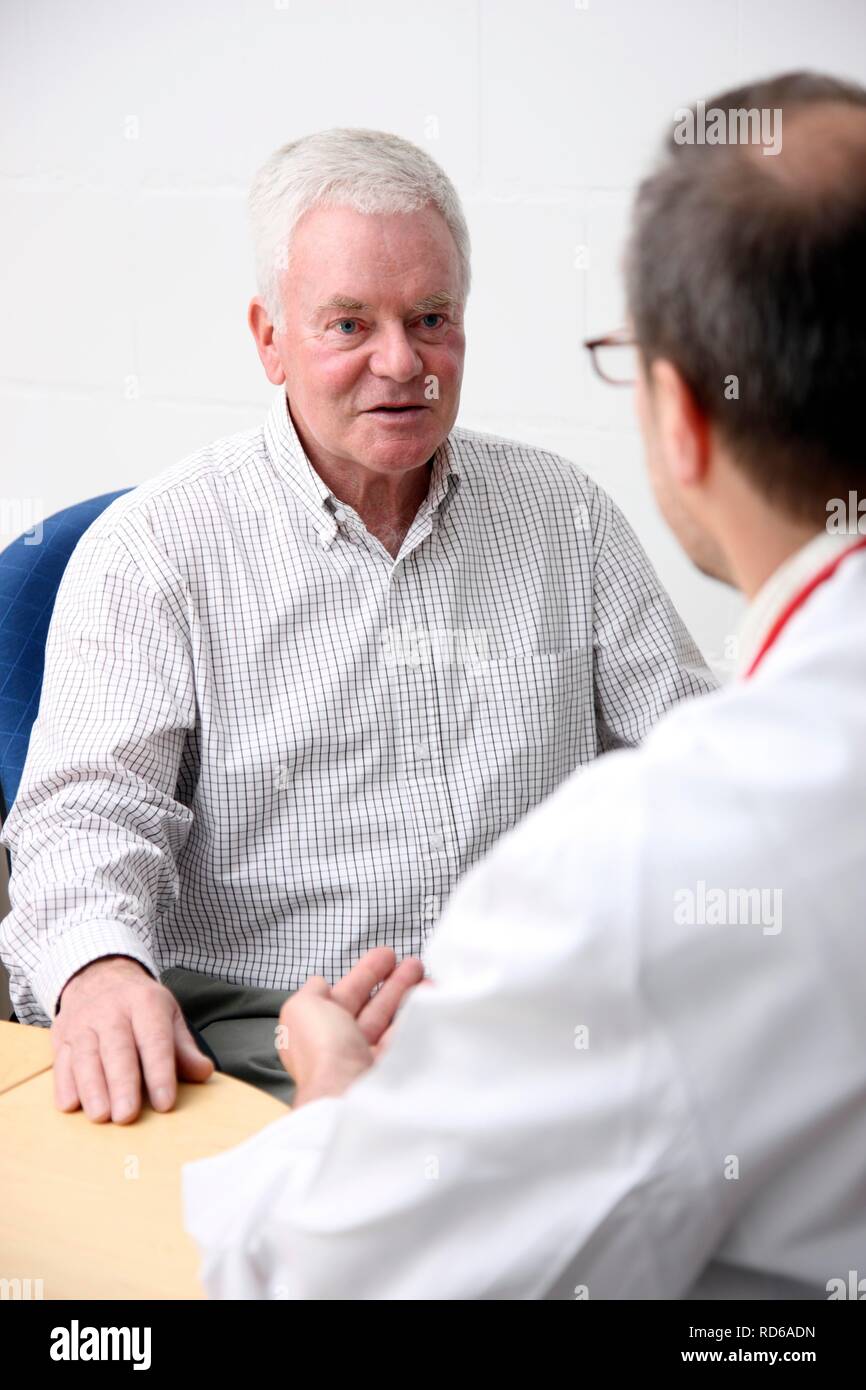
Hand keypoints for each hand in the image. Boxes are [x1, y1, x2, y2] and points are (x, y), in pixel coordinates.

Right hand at [52, 955, 213, 1123]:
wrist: (99, 976)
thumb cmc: (140, 1005)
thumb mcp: (168, 1015)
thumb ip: (184, 1048)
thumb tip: (204, 1072)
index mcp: (145, 1004)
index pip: (154, 1040)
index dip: (160, 1072)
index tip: (165, 1103)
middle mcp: (111, 1011)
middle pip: (117, 1049)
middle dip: (122, 1084)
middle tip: (127, 1116)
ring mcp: (83, 1023)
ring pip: (85, 1056)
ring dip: (92, 1088)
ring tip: (101, 1116)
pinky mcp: (62, 1035)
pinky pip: (61, 1060)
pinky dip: (64, 1084)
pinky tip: (70, 1105)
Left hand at [278, 947, 424, 1107]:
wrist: (347, 1091)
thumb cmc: (322, 1049)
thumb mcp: (301, 1008)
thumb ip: (310, 992)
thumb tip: (319, 983)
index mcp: (320, 1031)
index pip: (346, 995)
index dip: (365, 973)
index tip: (386, 955)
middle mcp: (345, 1047)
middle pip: (374, 1008)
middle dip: (394, 982)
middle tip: (414, 964)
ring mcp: (371, 1060)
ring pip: (393, 1022)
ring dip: (410, 996)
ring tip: (427, 976)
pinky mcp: (394, 1070)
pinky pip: (408, 1038)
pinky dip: (419, 1018)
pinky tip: (432, 1002)